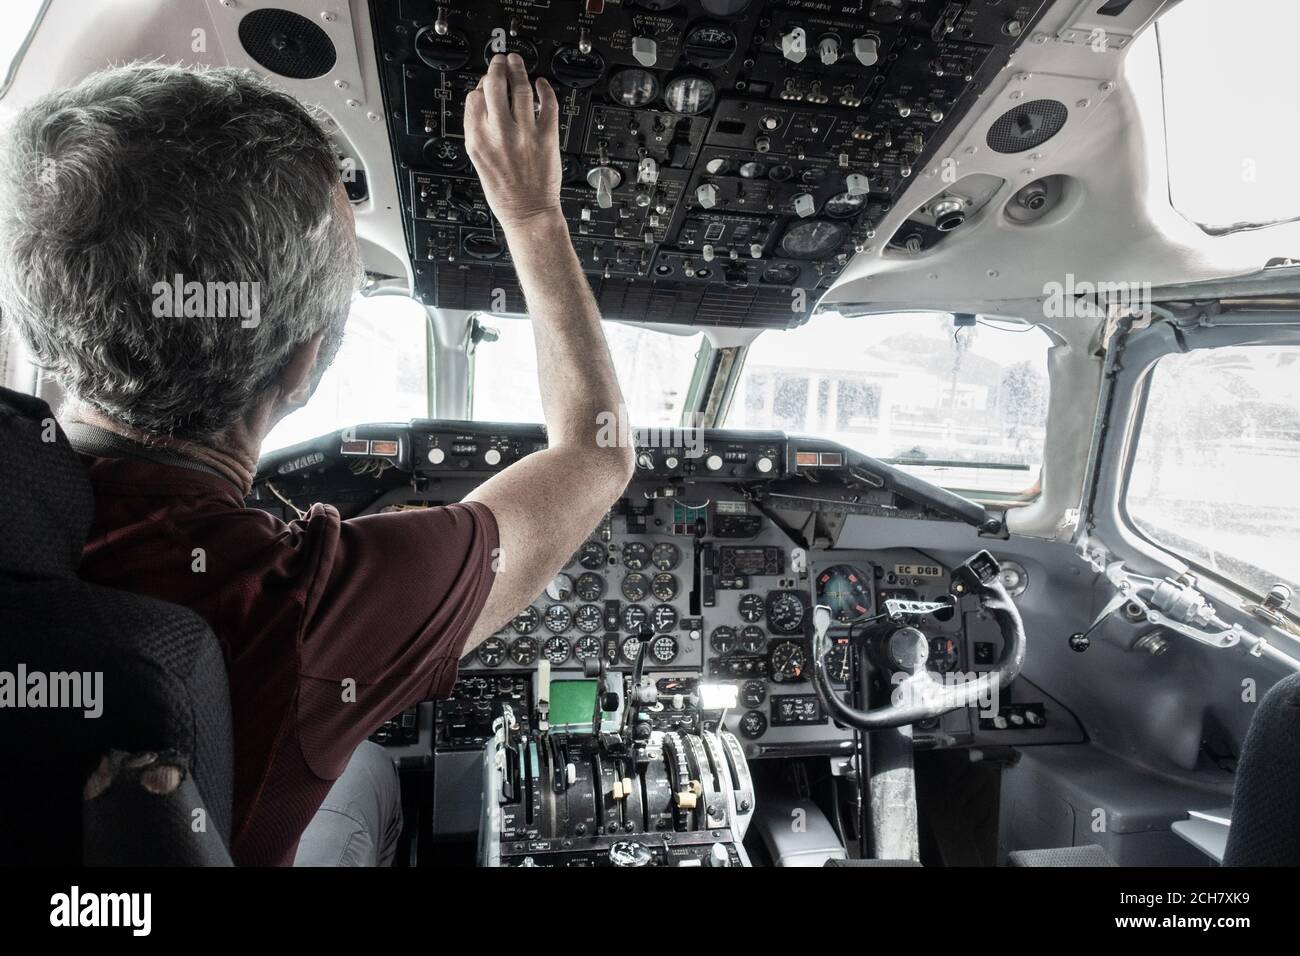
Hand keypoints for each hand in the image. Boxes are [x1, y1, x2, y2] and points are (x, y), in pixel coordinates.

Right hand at [464, 53, 561, 230]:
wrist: (528, 213)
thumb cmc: (505, 194)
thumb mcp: (479, 162)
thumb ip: (479, 133)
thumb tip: (483, 105)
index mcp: (477, 140)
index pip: (473, 98)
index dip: (479, 86)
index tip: (485, 83)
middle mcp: (499, 133)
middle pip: (494, 85)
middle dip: (496, 67)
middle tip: (500, 61)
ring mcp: (524, 133)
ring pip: (520, 88)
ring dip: (518, 70)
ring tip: (517, 63)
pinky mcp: (546, 137)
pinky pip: (547, 103)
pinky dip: (544, 89)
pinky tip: (541, 84)